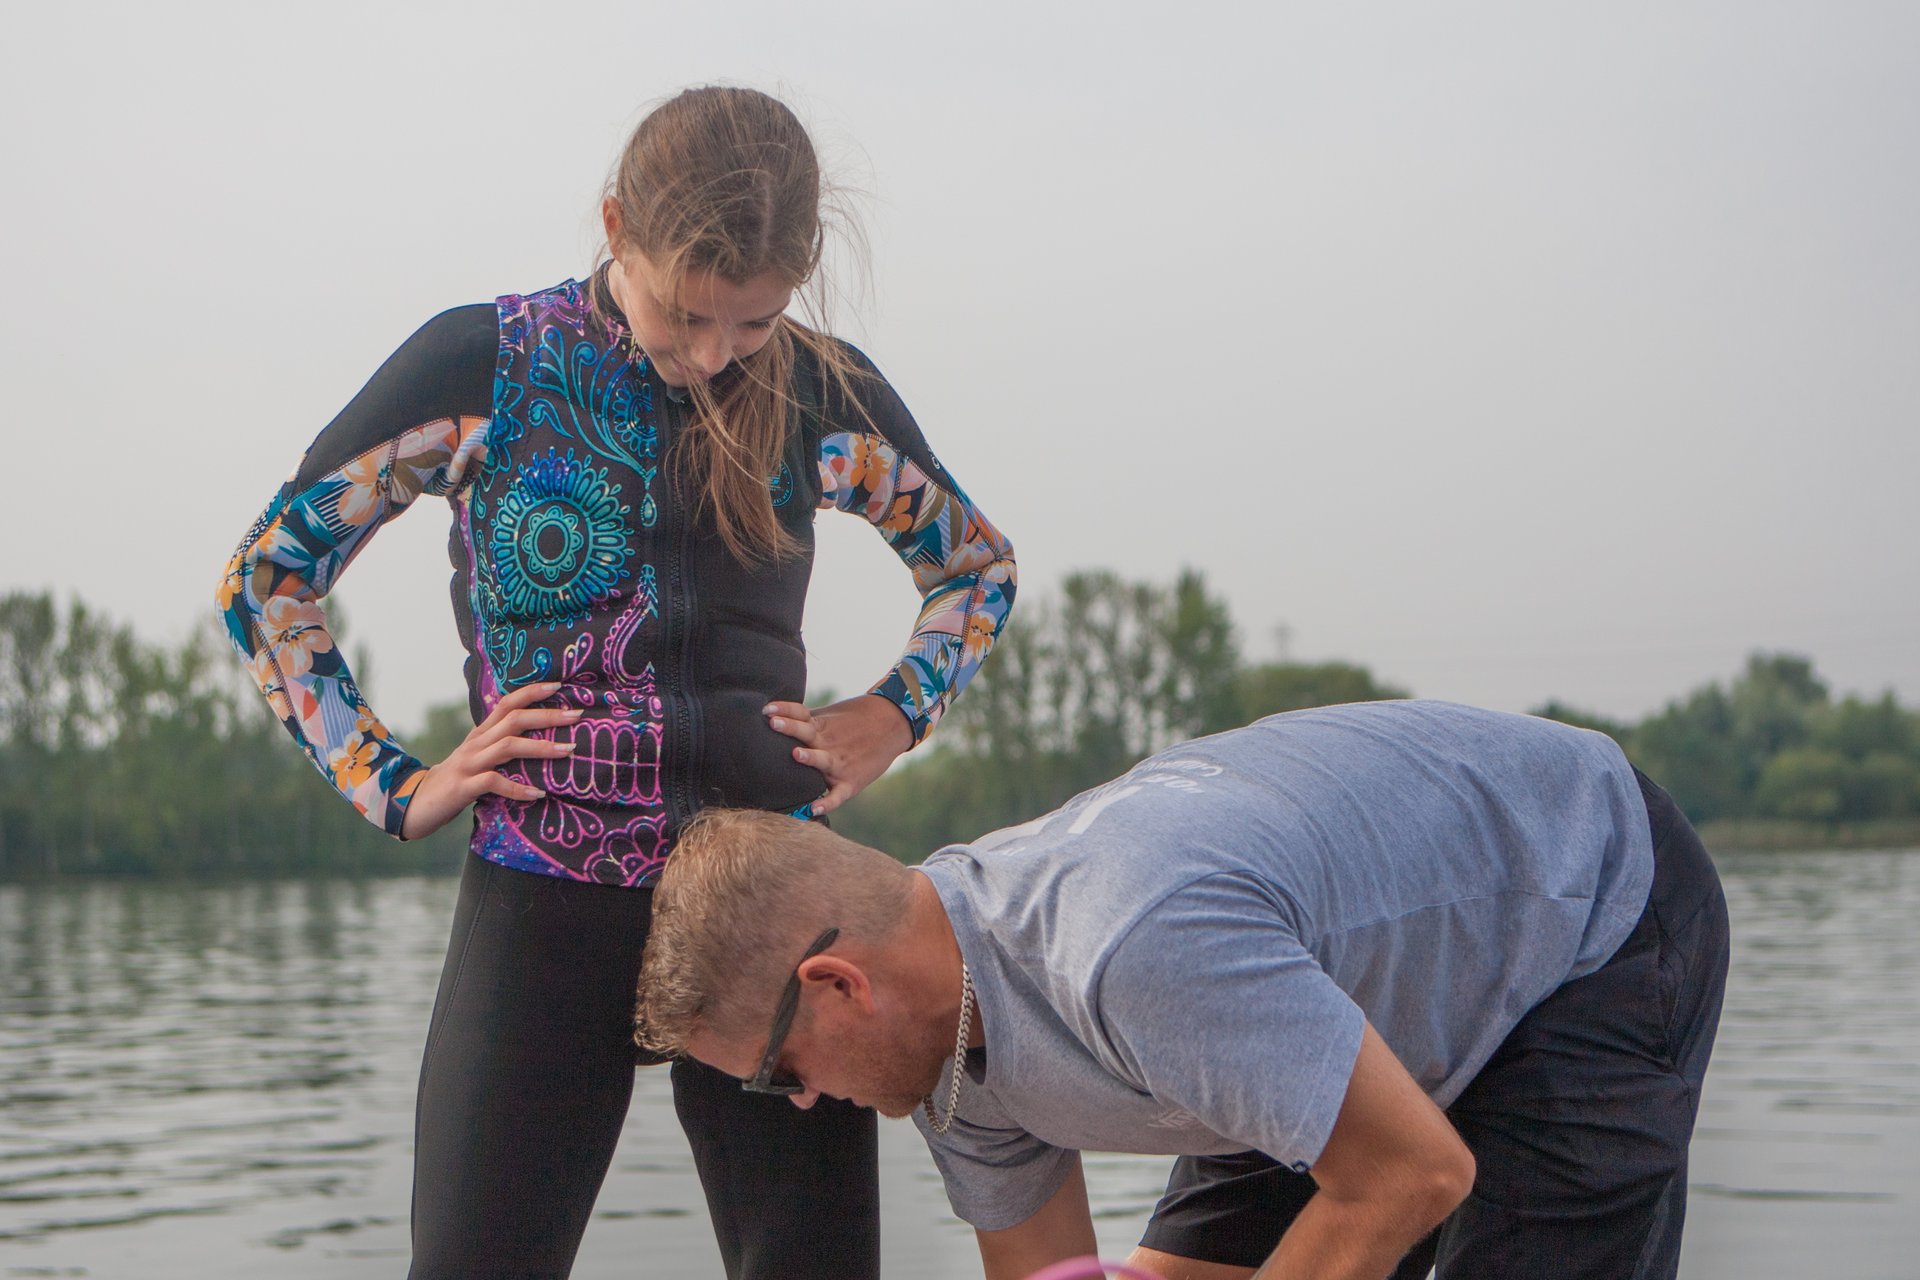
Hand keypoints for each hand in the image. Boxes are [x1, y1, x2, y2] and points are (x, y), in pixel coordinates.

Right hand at [399, 681, 580, 839]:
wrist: (416, 804)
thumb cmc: (458, 781)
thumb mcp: (481, 759)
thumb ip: (503, 748)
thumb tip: (541, 743)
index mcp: (481, 733)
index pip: (506, 704)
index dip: (531, 692)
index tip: (558, 687)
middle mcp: (476, 743)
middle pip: (513, 720)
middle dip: (547, 716)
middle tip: (577, 715)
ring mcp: (468, 764)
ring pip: (507, 747)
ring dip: (541, 748)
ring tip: (568, 751)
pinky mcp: (463, 787)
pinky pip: (493, 783)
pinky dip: (517, 788)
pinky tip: (538, 793)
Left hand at [763, 693, 913, 815]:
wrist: (893, 725)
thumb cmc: (855, 721)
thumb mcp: (830, 716)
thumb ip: (804, 721)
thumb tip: (771, 719)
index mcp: (821, 725)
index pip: (800, 713)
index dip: (784, 709)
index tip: (766, 708)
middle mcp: (828, 743)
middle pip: (806, 732)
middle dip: (790, 728)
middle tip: (774, 722)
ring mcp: (840, 763)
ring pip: (822, 761)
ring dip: (809, 758)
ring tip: (796, 754)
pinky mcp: (850, 782)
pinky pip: (837, 795)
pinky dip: (827, 803)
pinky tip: (814, 809)